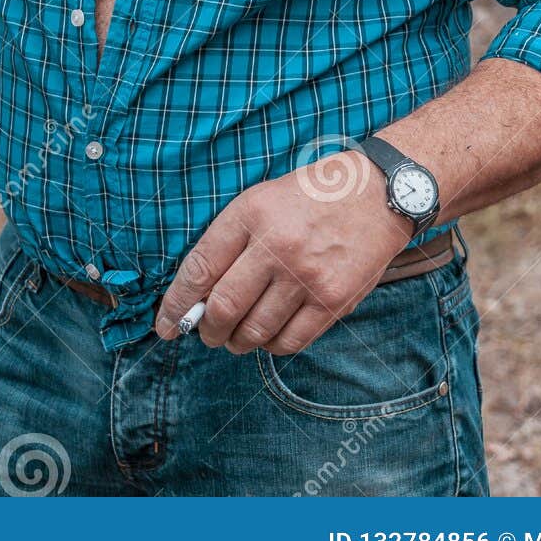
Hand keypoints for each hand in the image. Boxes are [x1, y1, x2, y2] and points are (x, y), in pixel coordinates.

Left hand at [155, 150, 410, 354]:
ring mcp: (307, 276)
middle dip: (207, 331)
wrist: (375, 193)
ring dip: (238, 342)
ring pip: (255, 331)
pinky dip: (272, 346)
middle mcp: (277, 245)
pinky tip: (270, 335)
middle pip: (223, 308)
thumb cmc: (310, 198)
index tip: (165, 325)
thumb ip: (229, 243)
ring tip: (237, 337)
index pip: (200, 268)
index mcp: (251, 214)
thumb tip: (197, 297)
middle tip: (206, 334)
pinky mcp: (334, 300)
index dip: (177, 304)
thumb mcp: (261, 200)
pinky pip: (290, 342)